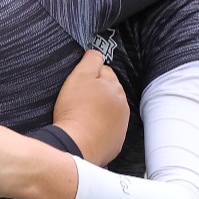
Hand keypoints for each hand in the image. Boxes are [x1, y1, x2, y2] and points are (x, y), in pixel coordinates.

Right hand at [52, 50, 128, 165]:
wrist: (75, 144)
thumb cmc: (75, 110)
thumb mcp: (80, 76)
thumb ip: (91, 60)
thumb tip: (97, 53)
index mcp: (116, 88)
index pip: (104, 72)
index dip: (89, 75)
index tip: (78, 84)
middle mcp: (123, 106)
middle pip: (109, 92)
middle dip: (96, 93)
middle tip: (77, 100)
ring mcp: (121, 126)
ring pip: (109, 112)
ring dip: (99, 111)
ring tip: (81, 116)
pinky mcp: (115, 143)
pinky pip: (107, 131)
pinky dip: (99, 129)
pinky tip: (86, 129)